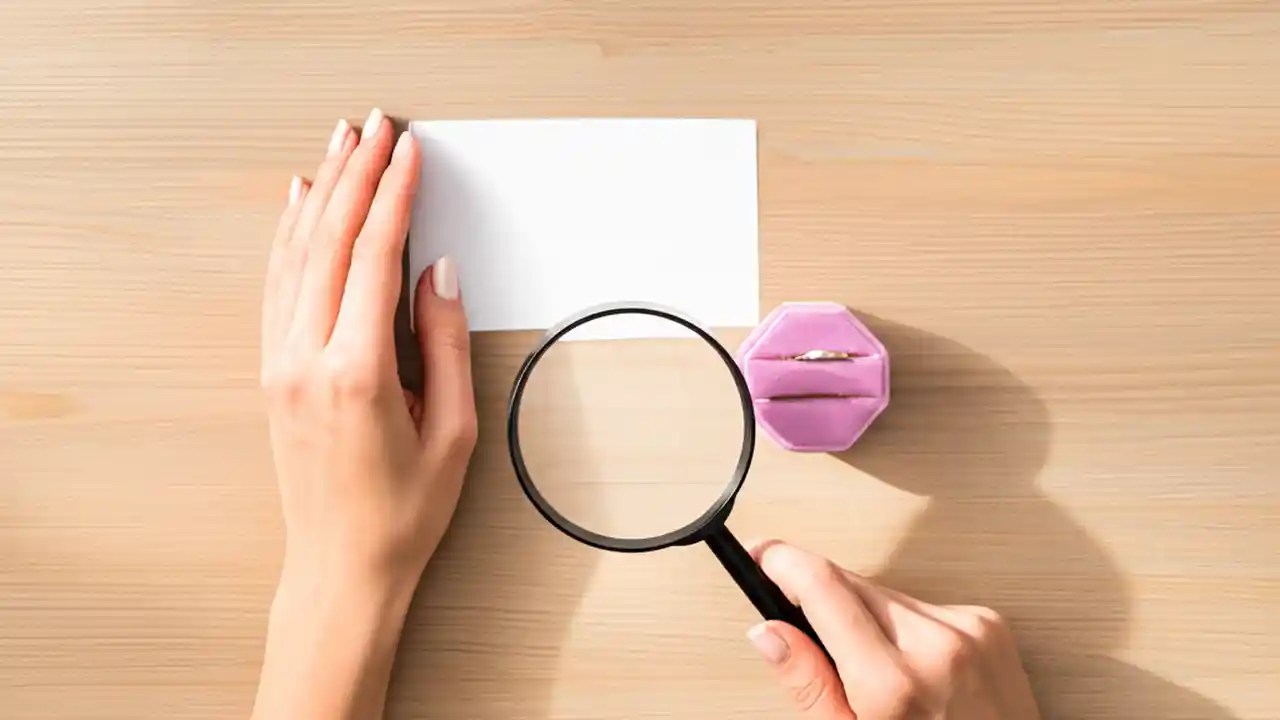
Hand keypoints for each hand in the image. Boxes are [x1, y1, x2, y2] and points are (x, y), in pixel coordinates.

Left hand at [253, 108, 476, 719]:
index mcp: (356, 374)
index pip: (375, 258)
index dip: (395, 196)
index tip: (410, 153)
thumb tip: (438, 274)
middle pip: (329, 242)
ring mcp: (280, 364)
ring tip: (341, 146)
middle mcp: (305, 360)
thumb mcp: (452, 431)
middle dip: (355, 175)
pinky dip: (290, 237)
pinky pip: (278, 285)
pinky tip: (301, 207)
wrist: (341, 566)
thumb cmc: (401, 511)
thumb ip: (445, 344)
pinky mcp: (273, 371)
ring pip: (297, 255)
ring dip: (322, 194)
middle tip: (377, 126)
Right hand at [747, 541, 1041, 719]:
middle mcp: (937, 645)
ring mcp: (970, 630)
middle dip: (820, 596)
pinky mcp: (989, 622)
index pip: (824, 588)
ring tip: (872, 667)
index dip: (783, 562)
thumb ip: (808, 686)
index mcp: (894, 684)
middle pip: (852, 584)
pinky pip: (924, 606)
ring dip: (866, 615)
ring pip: (887, 594)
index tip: (761, 554)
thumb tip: (769, 633)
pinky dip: (907, 626)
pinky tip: (912, 662)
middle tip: (804, 627)